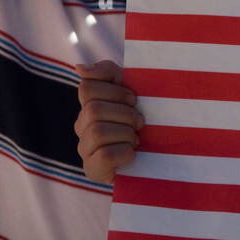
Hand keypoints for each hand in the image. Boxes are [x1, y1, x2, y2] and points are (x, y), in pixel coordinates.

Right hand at [74, 60, 144, 185]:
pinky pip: (104, 155)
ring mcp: (84, 149)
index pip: (87, 88)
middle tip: (140, 122)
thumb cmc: (144, 120)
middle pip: (93, 110)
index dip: (115, 92)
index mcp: (89, 104)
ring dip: (126, 133)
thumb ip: (108, 73)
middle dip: (125, 114)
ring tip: (137, 139)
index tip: (134, 99)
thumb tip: (80, 69)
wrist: (159, 157)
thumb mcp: (133, 90)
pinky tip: (133, 154)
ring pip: (97, 132)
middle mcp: (82, 125)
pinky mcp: (92, 170)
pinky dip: (125, 152)